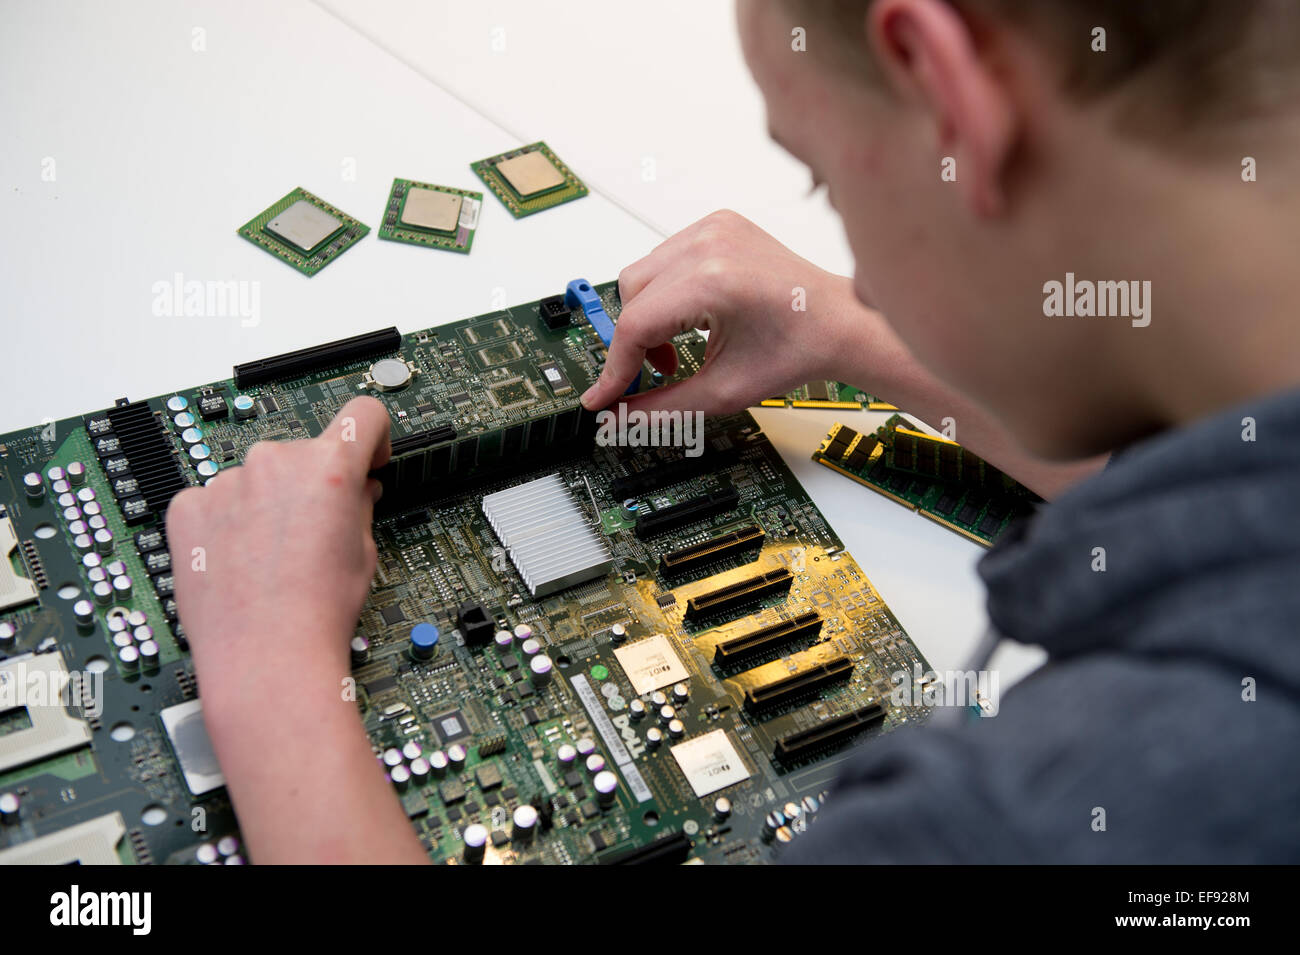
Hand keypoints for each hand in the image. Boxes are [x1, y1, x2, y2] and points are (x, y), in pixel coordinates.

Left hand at [167, 395, 389, 700]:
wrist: (265, 657)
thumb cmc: (318, 612)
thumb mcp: (364, 552)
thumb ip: (359, 505)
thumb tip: (355, 490)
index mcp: (329, 466)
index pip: (363, 414)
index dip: (374, 437)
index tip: (368, 458)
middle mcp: (274, 462)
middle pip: (305, 451)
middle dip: (315, 482)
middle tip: (319, 531)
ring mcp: (225, 483)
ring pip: (257, 477)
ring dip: (268, 502)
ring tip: (275, 557)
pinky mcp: (187, 509)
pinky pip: (214, 499)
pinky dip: (228, 521)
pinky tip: (240, 560)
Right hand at [579, 209, 907, 413]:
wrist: (838, 323)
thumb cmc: (797, 350)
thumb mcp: (722, 391)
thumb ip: (659, 406)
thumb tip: (616, 416)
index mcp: (712, 281)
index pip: (636, 324)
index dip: (616, 368)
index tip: (604, 397)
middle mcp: (709, 244)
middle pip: (630, 294)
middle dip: (635, 340)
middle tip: (659, 371)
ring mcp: (713, 228)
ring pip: (642, 274)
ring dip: (649, 315)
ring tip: (680, 345)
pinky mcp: (717, 225)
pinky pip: (665, 259)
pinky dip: (666, 292)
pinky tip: (692, 317)